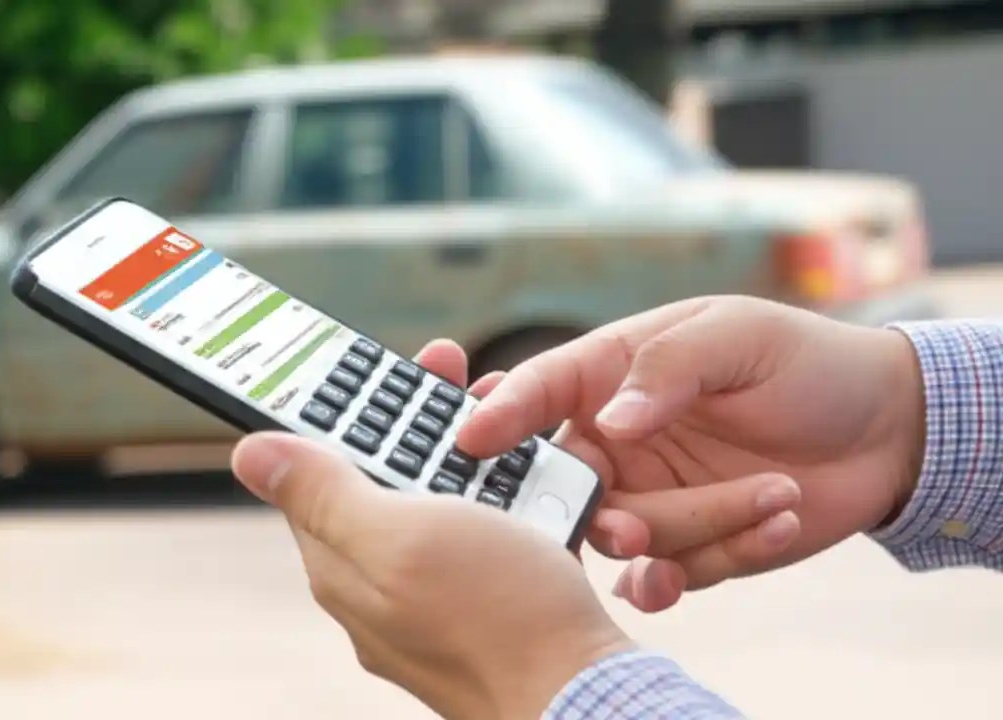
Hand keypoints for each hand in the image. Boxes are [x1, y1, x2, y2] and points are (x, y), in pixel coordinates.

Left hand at [230, 341, 631, 719]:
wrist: (586, 699)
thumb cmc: (498, 617)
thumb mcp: (401, 537)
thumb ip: (324, 494)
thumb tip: (248, 454)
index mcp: (344, 568)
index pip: (317, 475)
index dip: (344, 414)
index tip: (379, 369)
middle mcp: (381, 589)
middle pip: (382, 484)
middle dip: (413, 427)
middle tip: (453, 379)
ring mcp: (435, 604)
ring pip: (440, 507)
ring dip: (468, 460)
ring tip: (506, 430)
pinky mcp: (488, 611)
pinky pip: (487, 540)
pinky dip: (507, 504)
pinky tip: (532, 488)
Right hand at [449, 296, 925, 612]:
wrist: (886, 426)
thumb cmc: (803, 360)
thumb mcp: (737, 336)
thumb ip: (669, 370)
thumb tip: (613, 422)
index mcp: (613, 374)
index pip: (538, 391)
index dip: (499, 414)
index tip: (469, 438)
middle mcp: (617, 440)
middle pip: (562, 486)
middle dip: (589, 512)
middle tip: (627, 527)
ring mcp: (649, 497)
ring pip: (622, 540)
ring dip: (688, 536)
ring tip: (768, 500)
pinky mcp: (689, 546)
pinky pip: (671, 576)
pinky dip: (715, 566)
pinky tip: (773, 527)